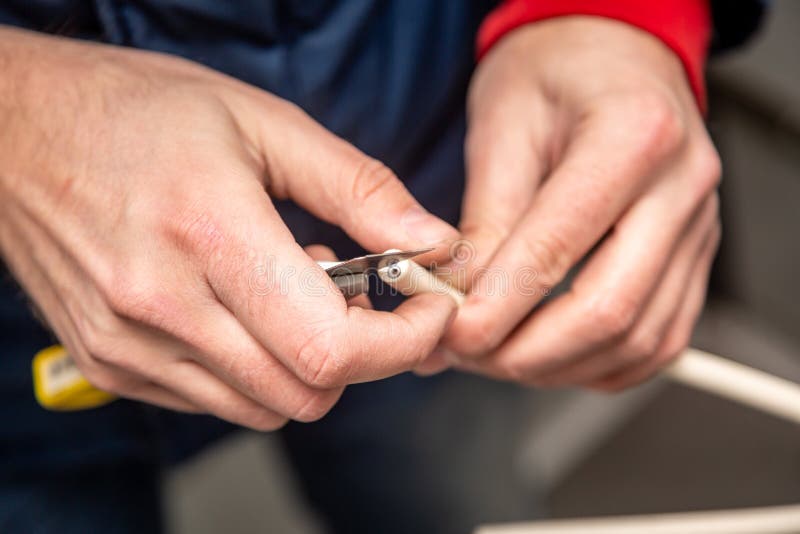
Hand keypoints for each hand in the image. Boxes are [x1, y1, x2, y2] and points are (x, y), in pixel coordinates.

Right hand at [0, 27, 457, 427]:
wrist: (13, 133)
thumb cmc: (137, 113)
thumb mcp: (262, 122)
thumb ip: (359, 187)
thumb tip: (433, 240)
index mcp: (210, 234)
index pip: (330, 348)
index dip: (402, 344)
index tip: (427, 313)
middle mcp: (163, 306)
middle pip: (307, 393)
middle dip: (364, 356)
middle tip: (362, 295)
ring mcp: (130, 346)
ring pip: (265, 409)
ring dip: (308, 364)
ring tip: (295, 291)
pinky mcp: (111, 365)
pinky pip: (216, 402)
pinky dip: (256, 370)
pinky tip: (247, 308)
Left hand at [438, 17, 720, 389]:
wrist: (609, 54)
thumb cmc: (554, 72)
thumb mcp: (503, 127)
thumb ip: (486, 219)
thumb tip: (463, 296)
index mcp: (632, 135)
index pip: (560, 248)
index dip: (500, 305)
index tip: (455, 333)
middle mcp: (683, 185)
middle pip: (610, 310)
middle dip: (528, 353)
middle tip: (472, 355)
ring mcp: (699, 226)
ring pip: (639, 338)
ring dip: (562, 366)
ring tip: (502, 357)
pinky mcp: (695, 255)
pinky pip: (661, 337)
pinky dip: (603, 364)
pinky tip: (556, 357)